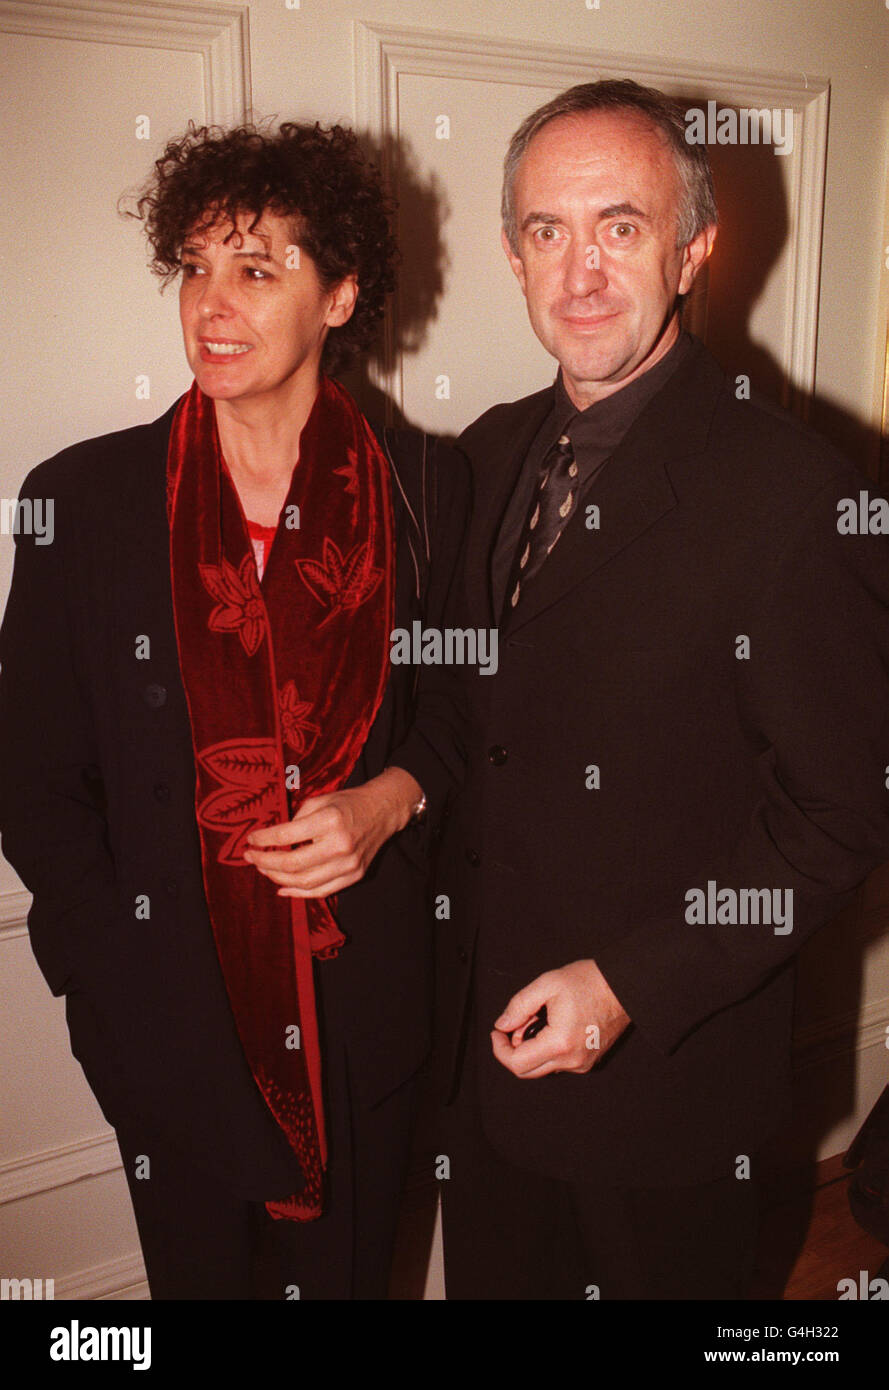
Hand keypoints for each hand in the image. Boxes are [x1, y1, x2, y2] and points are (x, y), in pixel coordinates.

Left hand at [242, 767, 422, 896]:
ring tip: (264, 870)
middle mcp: (340, 845)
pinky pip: (322, 891)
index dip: (264, 840)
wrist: (382, 811)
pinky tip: (282, 888)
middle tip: (251, 857)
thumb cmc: (347, 803)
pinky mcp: (354, 875)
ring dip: (278, 879)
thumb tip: (273, 841)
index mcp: (329, 821)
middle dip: (265, 863)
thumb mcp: (320, 800)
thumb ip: (296, 820)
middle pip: (293, 864)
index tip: (251, 840)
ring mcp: (349, 864)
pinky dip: (299, 893)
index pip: (286, 835)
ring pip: (305, 882)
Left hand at [491, 959, 629, 1078]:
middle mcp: (571, 1060)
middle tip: (515, 1024)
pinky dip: (547, 1049)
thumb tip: (502, 1024)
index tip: (497, 1032)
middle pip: (528, 1071)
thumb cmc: (590, 981)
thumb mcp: (547, 984)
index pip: (517, 1063)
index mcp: (559, 1043)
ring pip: (543, 1066)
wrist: (624, 986)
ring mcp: (582, 1063)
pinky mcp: (589, 1060)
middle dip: (513, 1050)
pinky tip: (552, 1026)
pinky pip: (559, 1062)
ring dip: (531, 1048)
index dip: (499, 1050)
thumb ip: (519, 1005)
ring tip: (537, 1019)